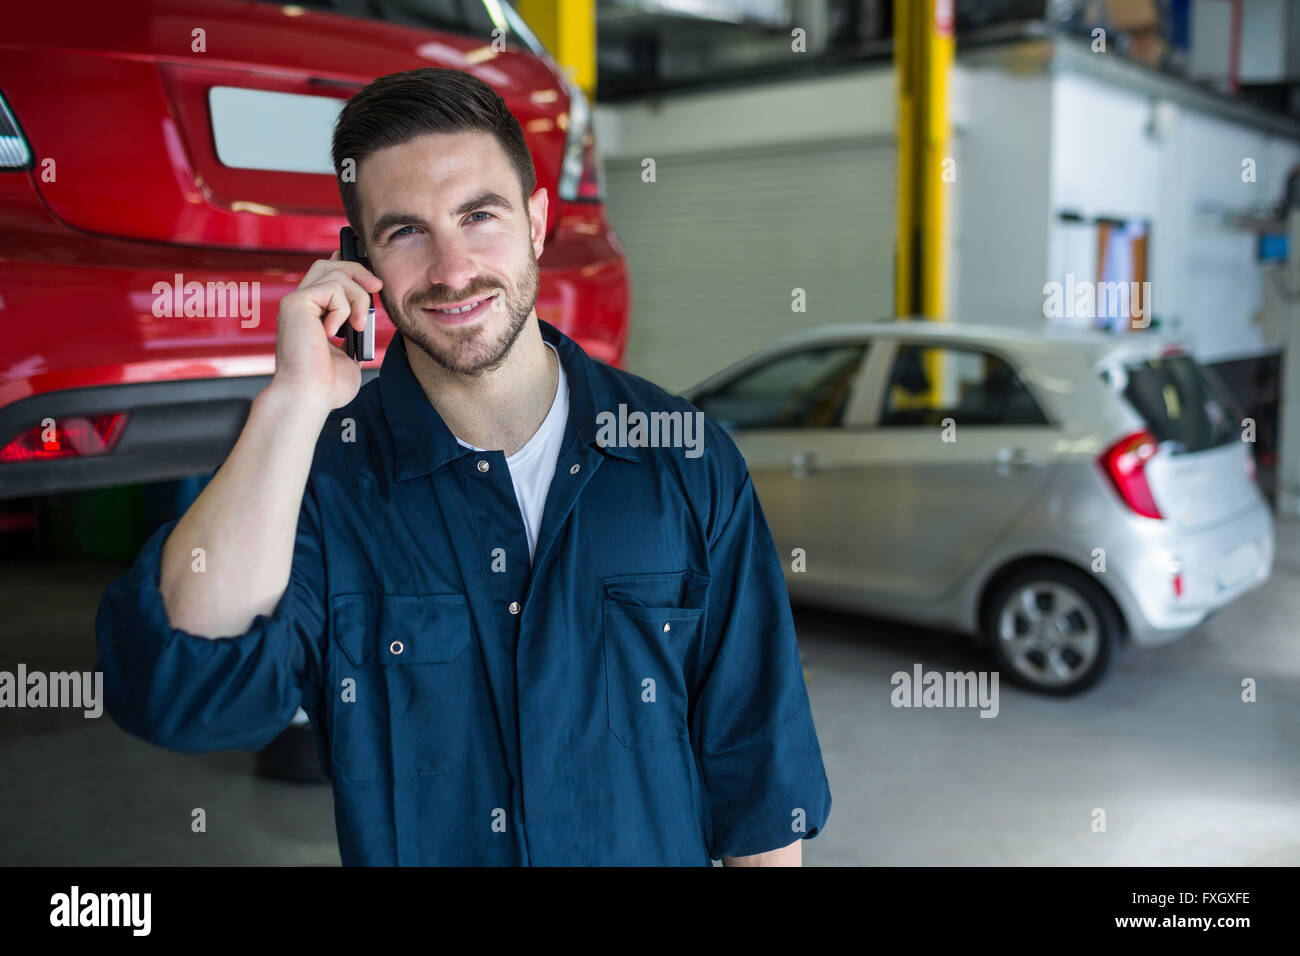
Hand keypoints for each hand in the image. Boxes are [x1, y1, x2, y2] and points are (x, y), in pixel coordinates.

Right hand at [270, 250, 382, 410]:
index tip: (372, 282)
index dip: (348, 270)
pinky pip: (332, 288)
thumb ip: (353, 338)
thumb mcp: (349, 358)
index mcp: (310, 316)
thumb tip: (364, 328)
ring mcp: (296, 303)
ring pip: (335, 274)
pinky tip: (335, 332)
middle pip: (329, 265)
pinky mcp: (296, 303)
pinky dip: (344, 309)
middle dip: (358, 272)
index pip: (326, 278)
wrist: (309, 396)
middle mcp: (300, 306)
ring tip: (357, 326)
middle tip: (377, 289)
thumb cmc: (326, 386)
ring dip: (358, 297)